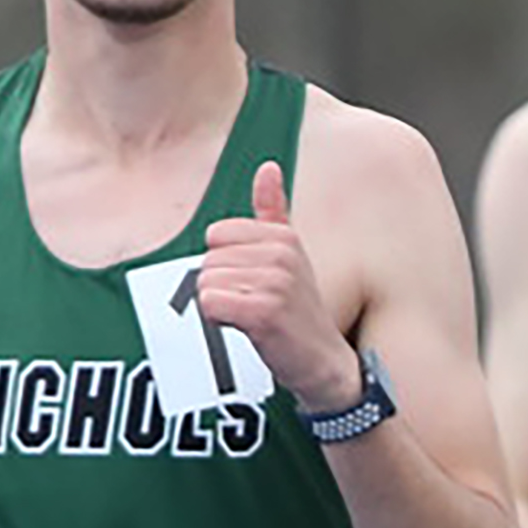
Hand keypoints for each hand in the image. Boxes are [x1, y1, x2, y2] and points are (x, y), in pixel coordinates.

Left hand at [200, 161, 356, 411]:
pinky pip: (209, 303)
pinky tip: (247, 327)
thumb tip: (267, 166)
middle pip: (208, 261)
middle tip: (255, 304)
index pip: (216, 235)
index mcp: (283, 236)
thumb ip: (274, 211)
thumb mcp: (289, 255)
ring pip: (205, 283)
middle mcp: (281, 254)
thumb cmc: (298, 308)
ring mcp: (274, 282)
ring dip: (222, 306)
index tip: (254, 283)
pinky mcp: (263, 311)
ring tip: (254, 316)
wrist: (322, 361)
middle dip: (222, 287)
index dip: (225, 264)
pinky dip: (219, 320)